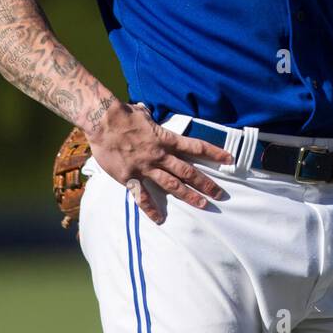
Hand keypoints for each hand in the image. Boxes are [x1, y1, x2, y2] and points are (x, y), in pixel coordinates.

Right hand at [87, 102, 233, 223]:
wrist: (102, 121)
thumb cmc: (122, 114)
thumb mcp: (142, 114)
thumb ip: (148, 119)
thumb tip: (146, 112)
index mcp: (165, 139)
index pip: (195, 146)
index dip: (214, 152)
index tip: (229, 159)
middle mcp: (159, 155)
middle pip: (188, 171)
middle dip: (206, 183)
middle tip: (220, 194)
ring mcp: (145, 168)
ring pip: (171, 185)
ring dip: (188, 195)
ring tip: (202, 205)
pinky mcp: (130, 177)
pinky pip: (142, 196)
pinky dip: (151, 209)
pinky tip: (160, 220)